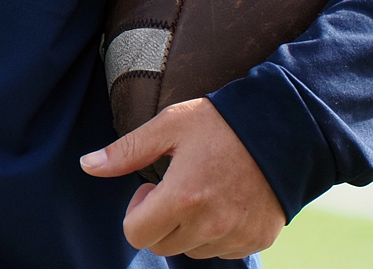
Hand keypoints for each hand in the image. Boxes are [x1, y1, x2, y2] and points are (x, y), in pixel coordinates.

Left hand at [79, 98, 284, 259]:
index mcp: (182, 197)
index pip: (136, 234)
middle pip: (161, 245)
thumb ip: (126, 151)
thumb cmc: (221, 123)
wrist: (284, 129)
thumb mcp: (169, 126)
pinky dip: (217, 233)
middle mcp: (209, 225)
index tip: (151, 186)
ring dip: (188, 228)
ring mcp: (235, 236)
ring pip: (191, 250)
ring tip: (203, 190)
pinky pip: (222, 250)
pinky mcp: (257, 240)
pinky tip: (226, 200)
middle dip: (159, 220)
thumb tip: (88, 165)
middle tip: (175, 186)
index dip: (137, 210)